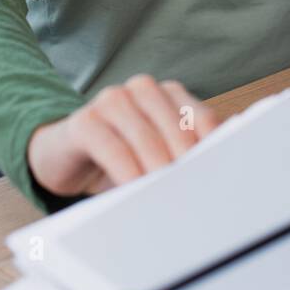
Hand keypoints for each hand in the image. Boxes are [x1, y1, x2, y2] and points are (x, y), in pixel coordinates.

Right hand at [27, 74, 219, 196]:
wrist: (63, 157)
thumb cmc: (120, 158)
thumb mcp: (158, 154)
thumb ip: (188, 152)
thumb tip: (225, 162)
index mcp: (168, 94)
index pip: (202, 119)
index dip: (213, 150)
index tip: (221, 182)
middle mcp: (142, 89)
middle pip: (177, 128)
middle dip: (188, 165)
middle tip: (197, 196)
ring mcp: (111, 100)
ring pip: (147, 137)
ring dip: (160, 171)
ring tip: (170, 199)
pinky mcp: (84, 120)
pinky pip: (112, 147)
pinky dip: (127, 171)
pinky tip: (134, 191)